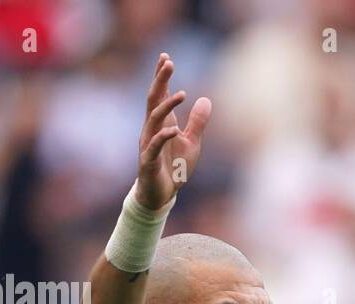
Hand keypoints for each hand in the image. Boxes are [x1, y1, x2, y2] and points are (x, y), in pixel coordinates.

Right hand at [135, 52, 211, 210]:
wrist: (162, 195)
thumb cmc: (175, 168)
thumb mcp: (192, 143)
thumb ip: (197, 123)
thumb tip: (205, 100)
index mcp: (162, 123)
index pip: (159, 95)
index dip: (162, 77)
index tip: (166, 57)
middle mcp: (152, 129)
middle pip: (153, 99)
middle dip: (160, 80)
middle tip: (168, 62)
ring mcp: (148, 144)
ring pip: (153, 118)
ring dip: (166, 105)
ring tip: (182, 94)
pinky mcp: (148, 160)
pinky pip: (155, 146)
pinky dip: (164, 136)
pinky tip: (175, 129)